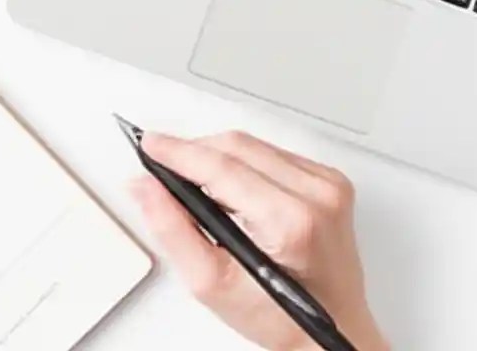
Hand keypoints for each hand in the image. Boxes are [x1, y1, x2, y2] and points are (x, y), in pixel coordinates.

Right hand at [131, 132, 386, 350]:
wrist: (328, 333)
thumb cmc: (282, 319)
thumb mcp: (211, 283)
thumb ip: (171, 228)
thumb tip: (145, 187)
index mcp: (292, 221)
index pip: (221, 166)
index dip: (178, 152)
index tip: (149, 145)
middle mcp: (317, 195)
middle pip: (237, 147)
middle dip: (194, 152)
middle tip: (162, 167)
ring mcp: (328, 185)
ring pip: (254, 146)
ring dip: (218, 156)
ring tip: (195, 182)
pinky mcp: (330, 181)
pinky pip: (274, 154)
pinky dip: (245, 164)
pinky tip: (232, 189)